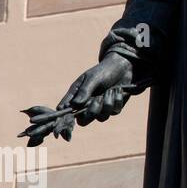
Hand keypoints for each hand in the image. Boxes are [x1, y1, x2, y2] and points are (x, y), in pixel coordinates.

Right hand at [19, 53, 135, 145]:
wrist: (122, 67)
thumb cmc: (103, 71)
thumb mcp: (92, 78)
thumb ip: (84, 91)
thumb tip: (74, 106)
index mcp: (76, 97)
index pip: (65, 112)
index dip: (64, 120)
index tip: (68, 120)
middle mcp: (87, 105)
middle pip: (83, 121)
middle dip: (91, 112)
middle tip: (98, 99)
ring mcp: (100, 108)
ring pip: (100, 118)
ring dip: (106, 104)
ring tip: (110, 90)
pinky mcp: (113, 108)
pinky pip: (114, 112)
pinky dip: (116, 101)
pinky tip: (118, 90)